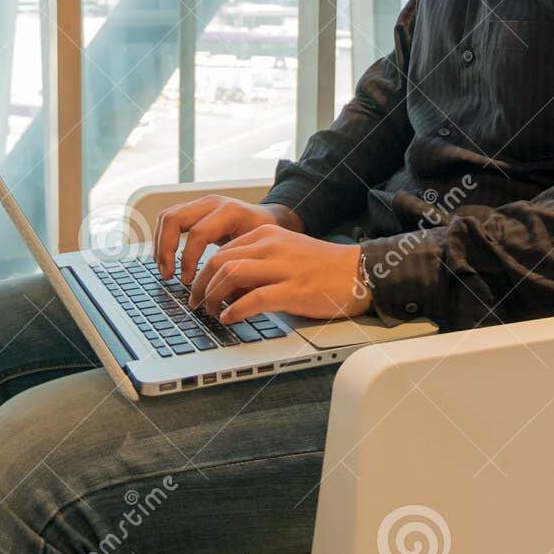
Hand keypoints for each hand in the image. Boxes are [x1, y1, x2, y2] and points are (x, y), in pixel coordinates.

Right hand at [154, 196, 303, 282]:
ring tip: (165, 269)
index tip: (188, 280)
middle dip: (166, 249)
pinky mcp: (195, 209)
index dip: (188, 259)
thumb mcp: (260, 254)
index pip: (198, 234)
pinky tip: (167, 258)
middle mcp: (213, 203)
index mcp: (231, 212)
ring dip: (160, 245)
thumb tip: (224, 300)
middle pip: (174, 219)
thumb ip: (242, 273)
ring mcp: (202, 203)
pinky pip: (170, 219)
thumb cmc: (268, 239)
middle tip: (168, 274)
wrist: (273, 221)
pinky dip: (163, 239)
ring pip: (168, 217)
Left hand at [188, 225, 369, 324]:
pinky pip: (254, 298)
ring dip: (212, 296)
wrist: (357, 272)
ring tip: (209, 313)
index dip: (202, 273)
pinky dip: (235, 310)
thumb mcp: (284, 254)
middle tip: (196, 304)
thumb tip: (225, 287)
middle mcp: (271, 246)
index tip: (197, 289)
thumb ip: (256, 265)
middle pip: (219, 261)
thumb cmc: (321, 268)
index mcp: (267, 235)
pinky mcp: (293, 289)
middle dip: (201, 285)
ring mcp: (282, 267)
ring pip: (230, 274)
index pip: (221, 250)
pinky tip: (229, 319)